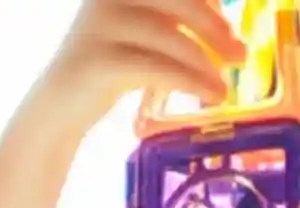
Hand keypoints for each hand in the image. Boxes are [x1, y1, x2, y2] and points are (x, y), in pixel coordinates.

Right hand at [40, 0, 245, 129]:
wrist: (60, 104)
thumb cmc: (111, 63)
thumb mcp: (146, 28)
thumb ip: (177, 15)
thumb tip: (227, 23)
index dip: (208, 1)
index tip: (228, 21)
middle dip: (214, 26)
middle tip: (239, 55)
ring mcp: (100, 24)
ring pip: (169, 37)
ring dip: (206, 63)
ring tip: (224, 87)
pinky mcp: (98, 61)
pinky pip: (158, 68)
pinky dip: (191, 82)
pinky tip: (211, 94)